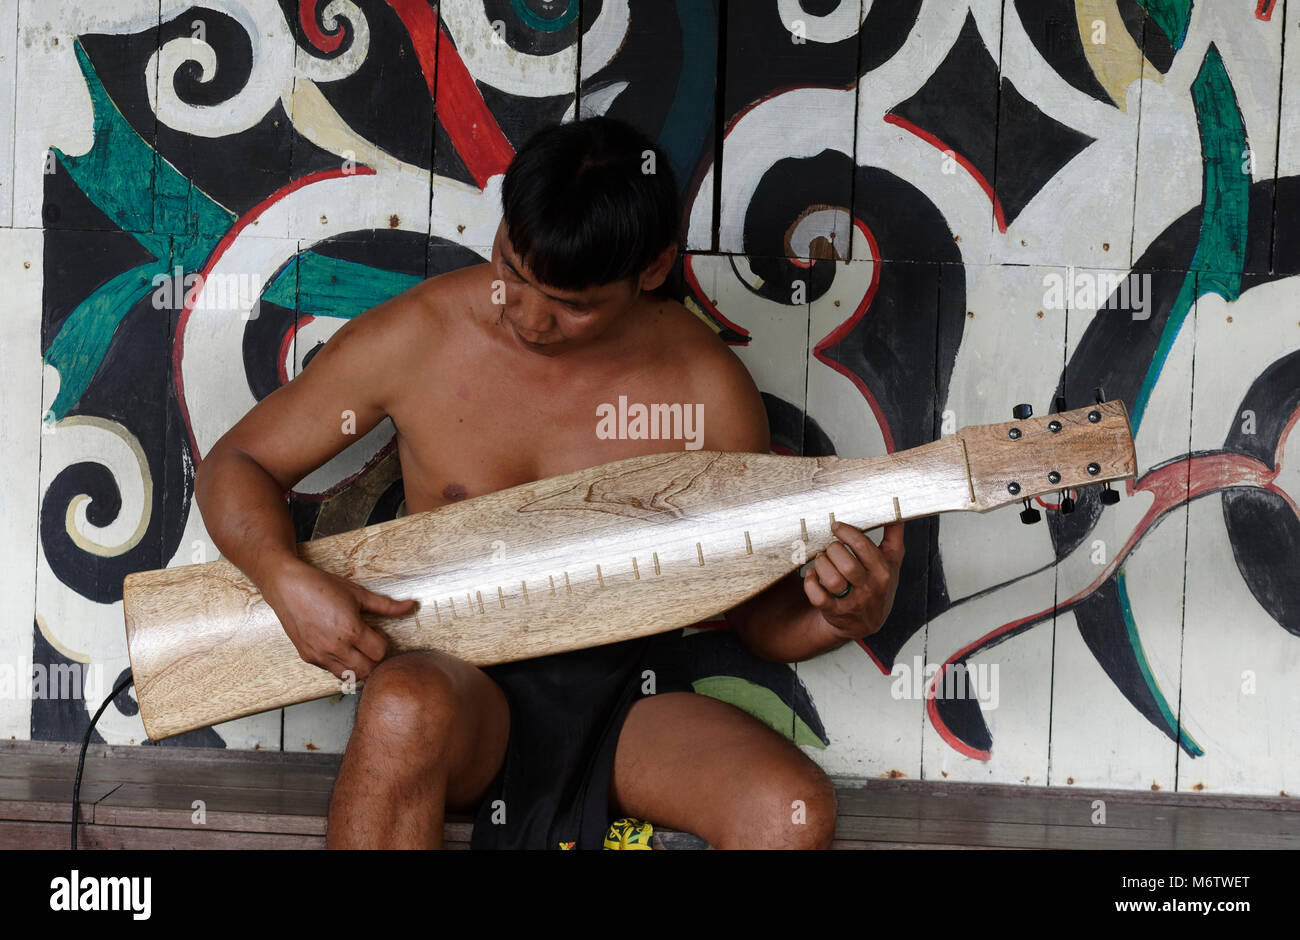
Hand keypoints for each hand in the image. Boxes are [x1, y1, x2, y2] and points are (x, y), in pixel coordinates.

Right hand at [260, 558, 414, 680]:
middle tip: (371, 644)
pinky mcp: (308, 657)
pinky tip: (340, 648)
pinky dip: (341, 665)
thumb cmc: (320, 586)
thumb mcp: (358, 593)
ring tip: (356, 648)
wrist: (287, 586)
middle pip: (368, 670)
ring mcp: (320, 655)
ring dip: (359, 666)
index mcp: (350, 630)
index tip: (378, 633)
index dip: (384, 643)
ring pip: (350, 676)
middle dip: (374, 659)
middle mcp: (335, 647)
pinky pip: (332, 671)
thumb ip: (386, 605)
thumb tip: (411, 605)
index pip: (380, 653)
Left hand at [802, 521, 903, 639]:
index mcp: (884, 571)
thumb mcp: (892, 561)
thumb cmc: (877, 585)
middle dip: (832, 549)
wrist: (864, 623)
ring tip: (821, 560)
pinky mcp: (835, 612)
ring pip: (831, 579)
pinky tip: (812, 576)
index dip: (845, 532)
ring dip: (821, 564)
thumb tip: (896, 508)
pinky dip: (810, 583)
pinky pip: (818, 596)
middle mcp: (870, 587)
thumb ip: (894, 535)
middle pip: (846, 562)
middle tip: (830, 547)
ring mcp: (853, 602)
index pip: (863, 545)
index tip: (836, 526)